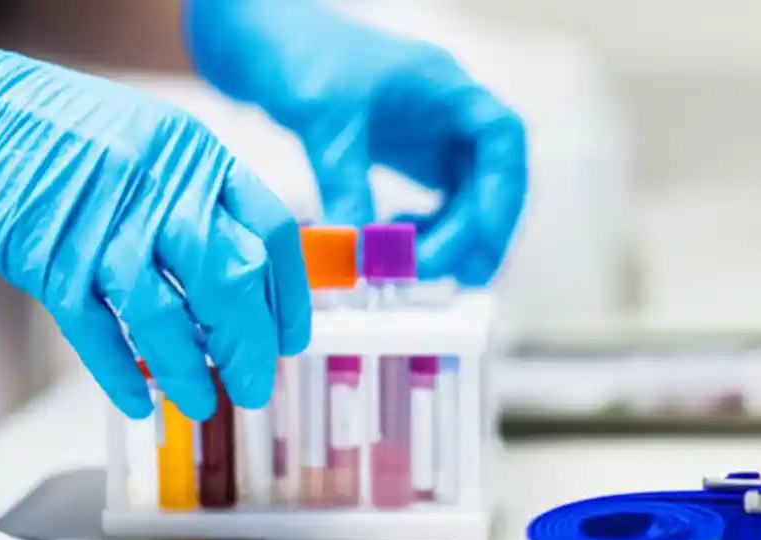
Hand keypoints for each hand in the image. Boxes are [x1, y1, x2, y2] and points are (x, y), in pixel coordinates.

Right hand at [0, 1, 310, 419]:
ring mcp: (100, 228)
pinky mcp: (46, 262)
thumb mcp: (146, 141)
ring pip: (168, 320)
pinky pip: (97, 334)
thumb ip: (193, 199)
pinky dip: (122, 376)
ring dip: (191, 374)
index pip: (269, 235)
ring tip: (201, 404)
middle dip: (251, 348)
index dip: (289, 298)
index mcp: (192, 156)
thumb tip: (236, 281)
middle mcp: (156, 190)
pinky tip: (140, 402)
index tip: (291, 340)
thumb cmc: (50, 127)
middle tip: (253, 386)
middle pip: (231, 283)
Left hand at [188, 0, 526, 286]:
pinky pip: (433, 203)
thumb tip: (362, 255)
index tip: (478, 239)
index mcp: (445, 86)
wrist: (257, 40)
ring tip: (413, 270)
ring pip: (465, 198)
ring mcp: (428, 134)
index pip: (502, 138)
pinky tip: (388, 242)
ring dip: (451, 240)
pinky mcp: (403, 153)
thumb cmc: (295, 55)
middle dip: (477, 232)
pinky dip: (421, 232)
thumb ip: (346, 184)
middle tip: (449, 278)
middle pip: (491, 179)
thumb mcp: (323, 120)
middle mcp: (447, 111)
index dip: (501, 194)